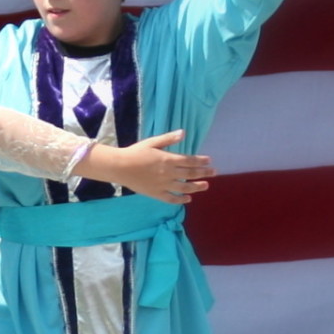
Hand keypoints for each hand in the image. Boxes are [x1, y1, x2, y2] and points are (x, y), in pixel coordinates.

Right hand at [81, 130, 213, 205]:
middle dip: (204, 173)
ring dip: (197, 187)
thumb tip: (183, 133)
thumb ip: (169, 139)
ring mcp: (163, 185)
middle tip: (214, 173)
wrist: (120, 167)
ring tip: (206, 186)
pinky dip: (181, 200)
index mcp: (168, 159)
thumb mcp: (152, 142)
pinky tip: (188, 199)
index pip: (189, 160)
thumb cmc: (135, 152)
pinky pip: (171, 199)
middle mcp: (168, 173)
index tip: (209, 161)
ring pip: (184, 188)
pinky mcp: (156, 194)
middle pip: (190, 174)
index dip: (201, 161)